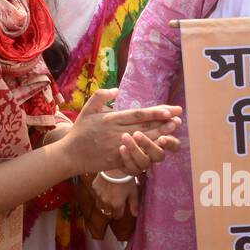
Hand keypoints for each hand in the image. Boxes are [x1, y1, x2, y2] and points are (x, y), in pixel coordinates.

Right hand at [62, 88, 180, 175]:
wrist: (70, 155)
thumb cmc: (80, 132)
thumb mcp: (87, 110)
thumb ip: (100, 96)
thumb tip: (116, 89)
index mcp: (111, 119)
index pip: (138, 114)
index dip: (155, 112)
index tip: (169, 110)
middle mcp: (117, 132)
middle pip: (145, 127)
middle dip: (163, 122)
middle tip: (179, 119)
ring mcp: (118, 146)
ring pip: (144, 140)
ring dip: (160, 135)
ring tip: (174, 129)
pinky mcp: (117, 159)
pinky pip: (137, 155)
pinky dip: (149, 151)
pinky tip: (160, 147)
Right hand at [92, 173, 140, 218]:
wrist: (116, 166)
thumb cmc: (127, 179)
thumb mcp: (133, 192)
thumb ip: (134, 205)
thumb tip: (135, 214)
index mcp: (117, 205)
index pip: (117, 216)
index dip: (120, 213)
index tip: (121, 209)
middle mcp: (107, 202)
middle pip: (108, 212)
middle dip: (112, 209)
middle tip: (115, 202)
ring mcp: (99, 195)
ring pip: (100, 205)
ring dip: (104, 203)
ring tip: (109, 196)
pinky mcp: (95, 188)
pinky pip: (97, 194)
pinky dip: (100, 193)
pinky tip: (105, 186)